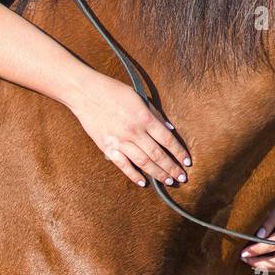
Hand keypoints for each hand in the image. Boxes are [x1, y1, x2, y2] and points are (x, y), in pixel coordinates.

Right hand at [66, 71, 189, 186]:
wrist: (86, 93)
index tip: (187, 161)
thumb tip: (170, 129)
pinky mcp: (107, 147)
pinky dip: (133, 175)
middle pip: (157, 154)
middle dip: (172, 167)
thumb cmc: (114, 92)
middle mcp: (134, 132)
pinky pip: (123, 165)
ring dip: (158, 173)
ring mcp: (120, 141)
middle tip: (183, 177)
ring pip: (143, 162)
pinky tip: (143, 182)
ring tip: (169, 181)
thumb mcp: (139, 98)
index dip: (179, 152)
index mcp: (144, 118)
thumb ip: (155, 115)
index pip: (167, 140)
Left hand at [241, 177, 274, 272]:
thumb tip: (259, 237)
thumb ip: (268, 221)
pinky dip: (268, 264)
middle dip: (260, 263)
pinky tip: (255, 258)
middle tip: (244, 258)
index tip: (243, 253)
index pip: (274, 245)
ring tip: (247, 259)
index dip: (257, 251)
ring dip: (264, 265)